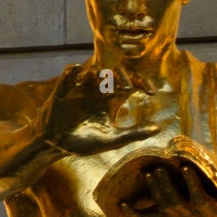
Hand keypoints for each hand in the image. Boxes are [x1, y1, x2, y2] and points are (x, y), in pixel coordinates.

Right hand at [35, 64, 158, 155]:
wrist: (58, 144)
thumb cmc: (85, 143)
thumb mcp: (112, 140)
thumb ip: (134, 134)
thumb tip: (158, 128)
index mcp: (110, 100)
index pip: (128, 85)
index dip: (141, 84)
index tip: (152, 92)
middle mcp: (97, 91)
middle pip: (112, 75)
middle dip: (119, 77)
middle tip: (126, 86)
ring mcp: (80, 88)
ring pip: (91, 73)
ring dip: (96, 74)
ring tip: (100, 79)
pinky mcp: (63, 89)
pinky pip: (68, 75)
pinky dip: (73, 72)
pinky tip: (77, 71)